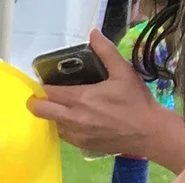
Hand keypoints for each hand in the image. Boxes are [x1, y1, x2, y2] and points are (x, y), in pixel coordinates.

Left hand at [27, 31, 184, 170]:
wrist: (147, 132)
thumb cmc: (136, 101)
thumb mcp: (123, 72)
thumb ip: (106, 52)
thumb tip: (94, 34)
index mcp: (82, 98)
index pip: (49, 93)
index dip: (42, 87)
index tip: (44, 81)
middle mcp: (74, 118)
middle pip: (41, 111)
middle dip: (37, 102)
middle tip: (43, 96)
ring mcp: (76, 134)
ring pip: (51, 124)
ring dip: (52, 114)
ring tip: (62, 106)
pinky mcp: (80, 145)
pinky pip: (63, 135)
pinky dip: (63, 126)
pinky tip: (73, 118)